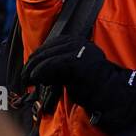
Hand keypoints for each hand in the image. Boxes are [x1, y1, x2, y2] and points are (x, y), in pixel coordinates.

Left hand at [20, 38, 135, 134]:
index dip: (38, 56)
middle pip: (47, 49)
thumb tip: (36, 69)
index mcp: (78, 41)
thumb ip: (58, 66)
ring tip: (26, 78)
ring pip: (48, 56)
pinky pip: (52, 64)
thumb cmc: (93, 86)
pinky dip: (41, 71)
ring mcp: (78, 50)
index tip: (28, 68)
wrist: (112, 94)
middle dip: (33, 62)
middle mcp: (78, 42)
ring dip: (33, 68)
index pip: (51, 44)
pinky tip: (34, 78)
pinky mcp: (76, 61)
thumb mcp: (73, 70)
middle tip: (23, 75)